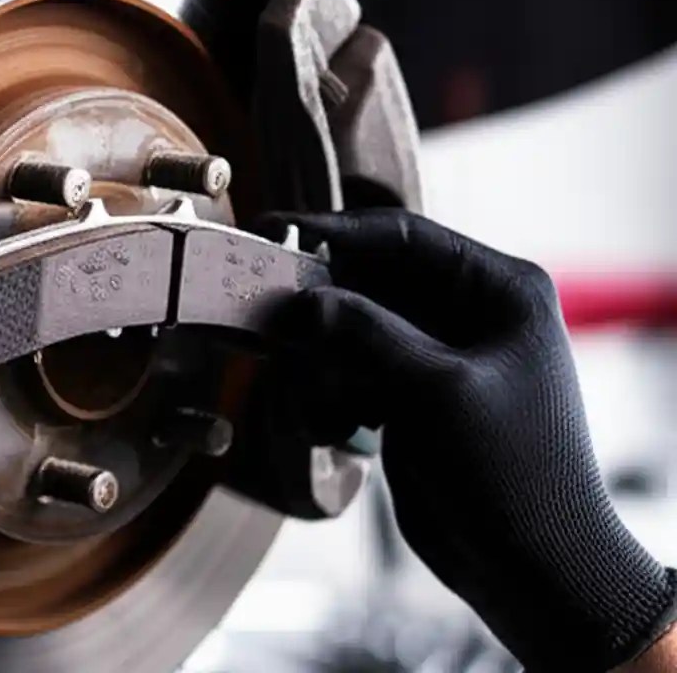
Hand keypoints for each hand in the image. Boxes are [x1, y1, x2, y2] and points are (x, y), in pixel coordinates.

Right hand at [255, 208, 676, 671]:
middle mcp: (468, 313)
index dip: (335, 233)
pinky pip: (349, 372)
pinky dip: (332, 394)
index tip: (274, 233)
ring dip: (324, 362)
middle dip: (323, 308)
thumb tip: (298, 300)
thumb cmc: (511, 470)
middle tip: (268, 319)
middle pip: (369, 281)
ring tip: (326, 400)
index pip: (403, 237)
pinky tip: (339, 426)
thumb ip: (363, 335)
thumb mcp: (435, 391)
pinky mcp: (409, 397)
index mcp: (499, 290)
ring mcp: (436, 356)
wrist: (529, 565)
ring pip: (350, 330)